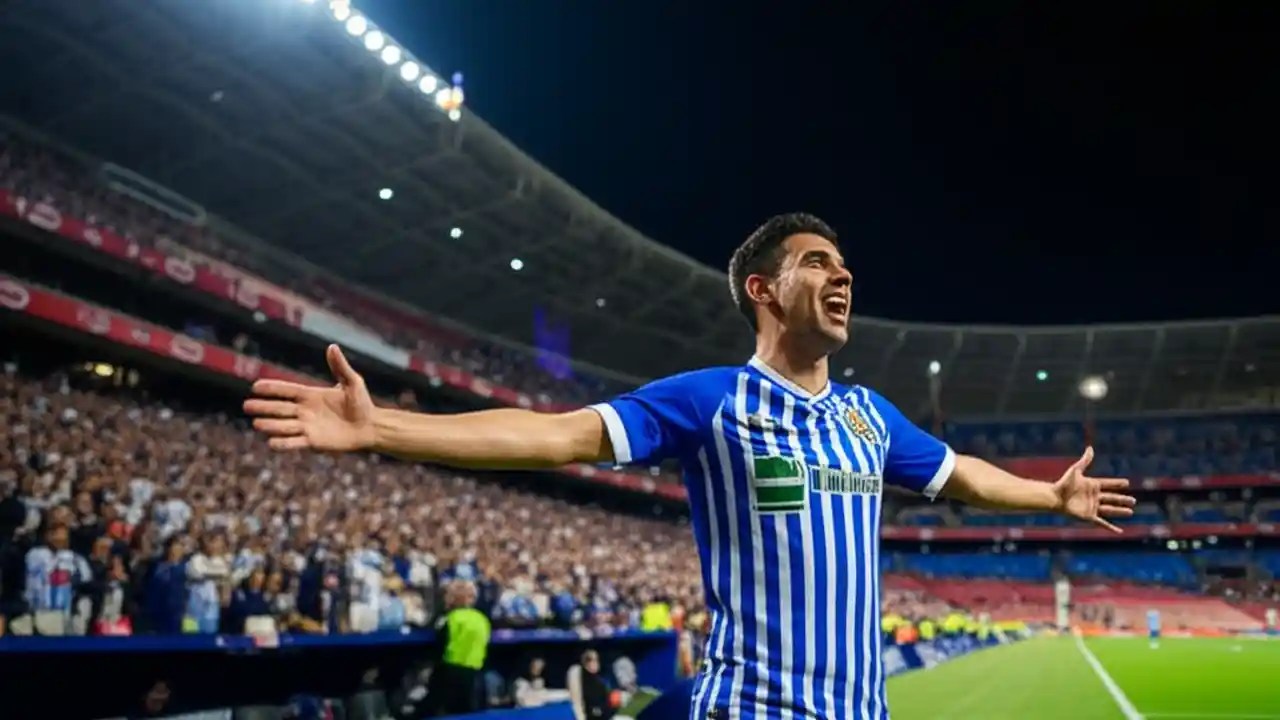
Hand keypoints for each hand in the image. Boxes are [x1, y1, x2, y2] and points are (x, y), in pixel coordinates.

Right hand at [243, 345, 376, 452]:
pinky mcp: (314, 442)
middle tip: (246, 406)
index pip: (288, 390)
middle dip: (264, 407)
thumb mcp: (352, 382)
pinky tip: (271, 442)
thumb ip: (340, 366)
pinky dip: (283, 443)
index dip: (272, 388)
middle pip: (280, 408)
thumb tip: (332, 346)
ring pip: (284, 425)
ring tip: (256, 424)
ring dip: (270, 425)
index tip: (255, 386)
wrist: (370, 426)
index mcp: (311, 395)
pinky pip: (295, 442)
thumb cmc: (362, 403)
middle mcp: (306, 411)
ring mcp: (308, 427)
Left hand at [1053, 446, 1135, 532]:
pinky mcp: (1089, 516)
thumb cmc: (1064, 483)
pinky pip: (1102, 523)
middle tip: (1133, 501)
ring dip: (1120, 511)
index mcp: (1092, 485)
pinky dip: (1111, 527)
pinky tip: (1119, 531)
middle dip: (1122, 499)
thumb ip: (1085, 461)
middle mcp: (1094, 496)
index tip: (1126, 483)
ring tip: (1131, 512)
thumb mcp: (1076, 470)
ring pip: (1110, 510)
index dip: (1116, 483)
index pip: (1108, 484)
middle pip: (1112, 498)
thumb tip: (1091, 448)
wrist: (1055, 497)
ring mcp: (1092, 507)